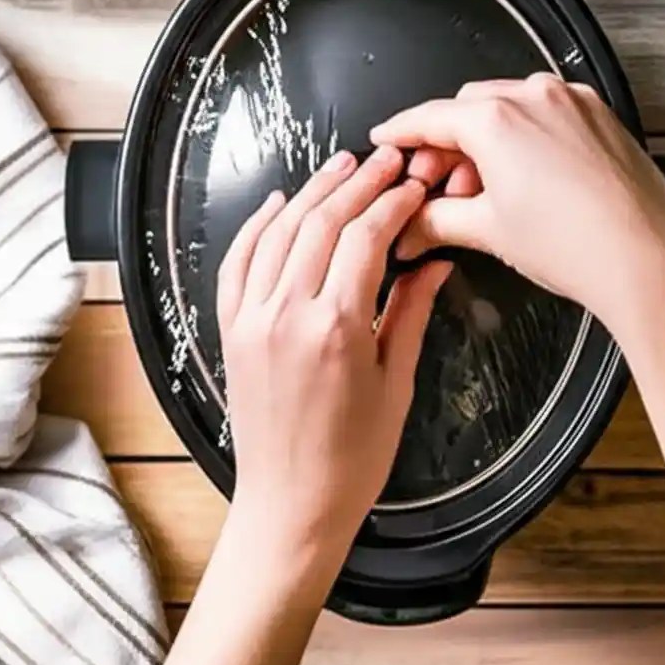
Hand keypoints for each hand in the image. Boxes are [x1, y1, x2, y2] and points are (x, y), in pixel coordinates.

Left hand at [217, 145, 451, 546]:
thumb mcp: (395, 383)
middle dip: (357, 182)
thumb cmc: (349, 459)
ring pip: (278, 231)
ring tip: (341, 166)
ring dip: (311, 192)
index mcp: (335, 328)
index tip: (413, 186)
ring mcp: (252, 321)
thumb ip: (410, 313)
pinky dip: (256, 226)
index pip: (365, 237)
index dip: (392, 202)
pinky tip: (277, 204)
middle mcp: (286, 315)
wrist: (291, 504)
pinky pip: (238, 262)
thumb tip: (432, 263)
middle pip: (321, 222)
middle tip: (384, 160)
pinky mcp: (232, 331)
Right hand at [370, 73, 664, 316]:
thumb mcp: (489, 232)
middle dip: (446, 144)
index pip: (429, 117)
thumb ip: (438, 220)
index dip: (400, 131)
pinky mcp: (600, 117)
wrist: (646, 259)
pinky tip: (522, 180)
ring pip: (509, 108)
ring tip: (481, 193)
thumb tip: (413, 225)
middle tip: (434, 188)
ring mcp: (572, 103)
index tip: (386, 139)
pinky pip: (546, 115)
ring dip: (486, 141)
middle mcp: (534, 97)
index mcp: (496, 119)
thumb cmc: (576, 245)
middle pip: (468, 109)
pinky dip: (524, 138)